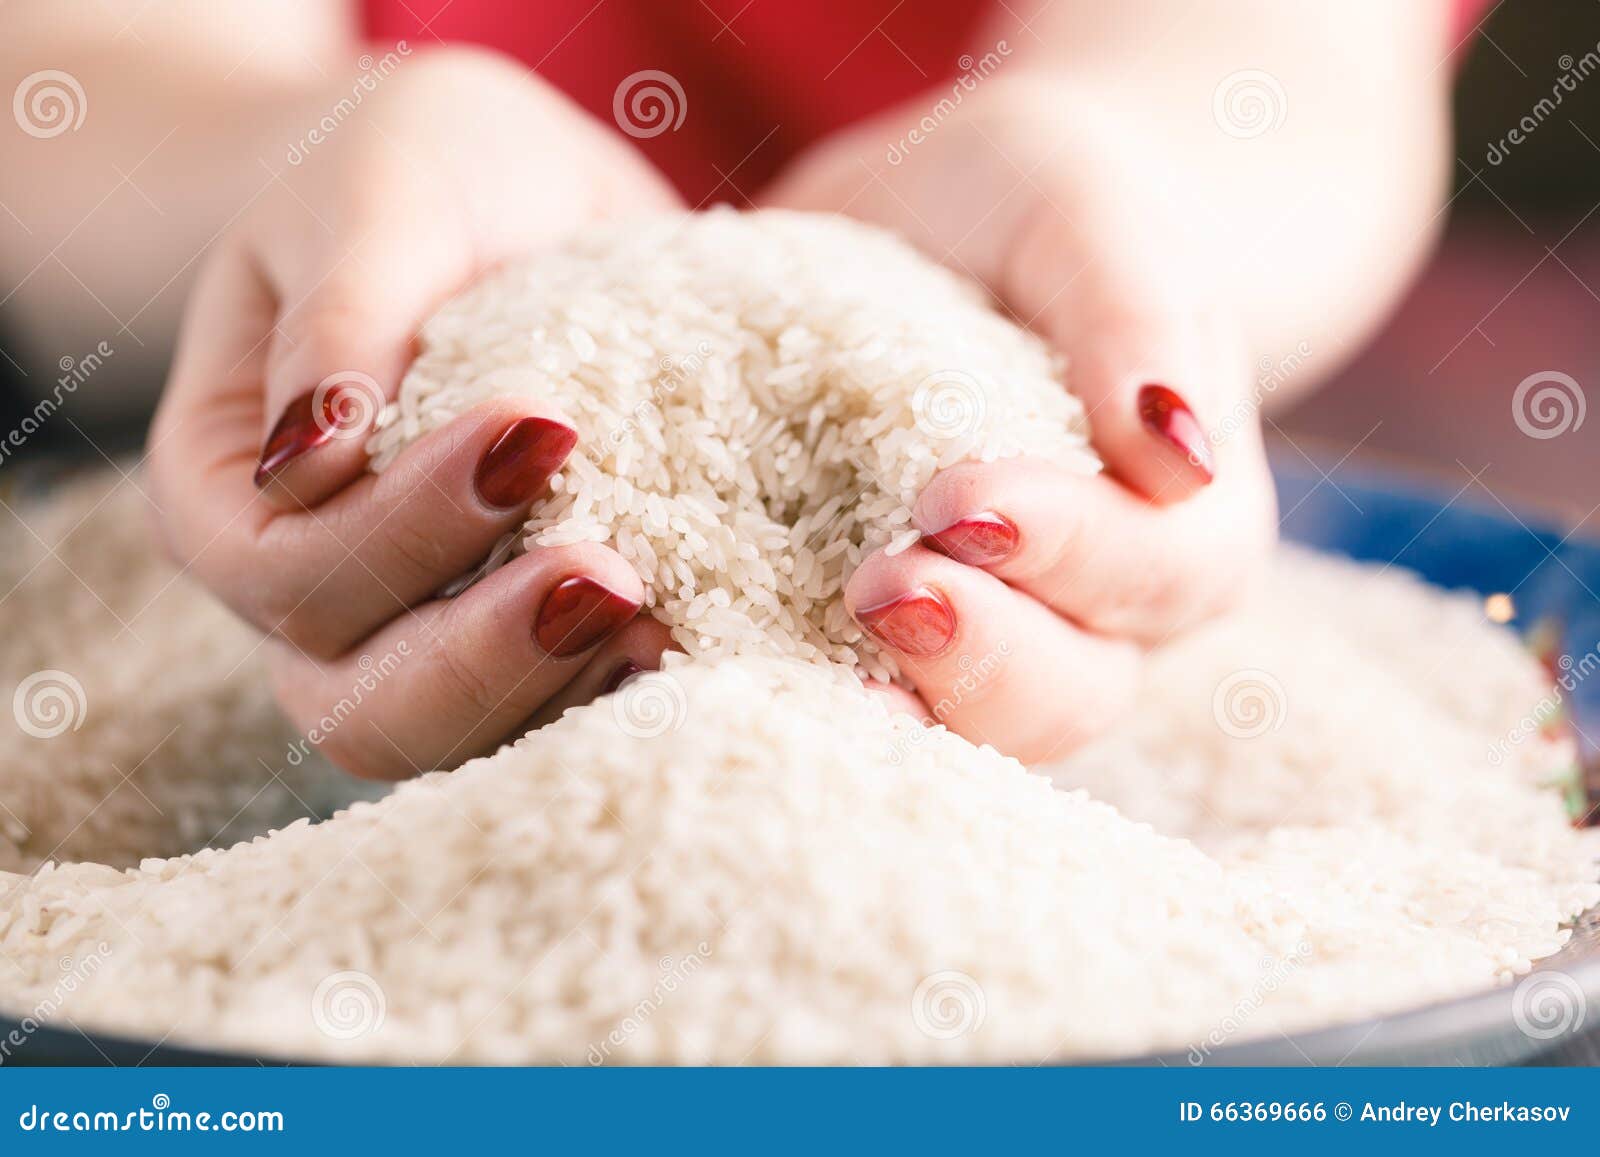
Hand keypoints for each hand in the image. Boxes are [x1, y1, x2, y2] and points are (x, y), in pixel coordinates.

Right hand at [148, 48, 677, 778]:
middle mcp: (303, 590)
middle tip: (614, 580)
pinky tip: (699, 646)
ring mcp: (410, 630)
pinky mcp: (515, 636)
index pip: (286, 567)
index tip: (538, 432)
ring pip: (458, 738)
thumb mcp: (382, 192)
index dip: (400, 529)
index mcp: (227, 490)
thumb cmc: (421, 176)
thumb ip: (347, 308)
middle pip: (358, 702)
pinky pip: (550, 710)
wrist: (501, 198)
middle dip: (487, 654)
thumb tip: (316, 454)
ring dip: (560, 696)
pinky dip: (616, 694)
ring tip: (671, 627)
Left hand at [765, 75, 1277, 762]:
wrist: (936, 223)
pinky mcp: (861, 628)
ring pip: (951, 723)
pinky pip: (827, 684)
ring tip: (773, 651)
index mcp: (1179, 526)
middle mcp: (1091, 612)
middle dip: (973, 654)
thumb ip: (1137, 317)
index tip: (958, 499)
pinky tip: (685, 649)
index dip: (1064, 550)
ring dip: (873, 700)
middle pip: (1064, 693)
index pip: (1152, 574)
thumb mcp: (1089, 218)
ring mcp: (978, 634)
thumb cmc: (1039, 209)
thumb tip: (1183, 457)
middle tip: (876, 594)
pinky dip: (766, 680)